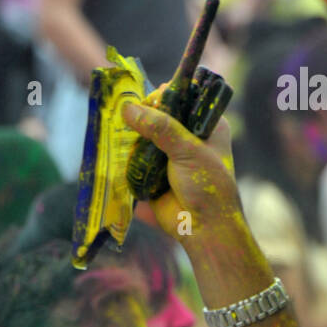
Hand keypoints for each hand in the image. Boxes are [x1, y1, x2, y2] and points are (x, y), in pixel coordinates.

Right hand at [122, 101, 238, 248]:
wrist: (204, 228)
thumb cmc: (207, 186)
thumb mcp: (187, 150)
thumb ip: (159, 127)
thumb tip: (127, 109)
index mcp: (207, 125)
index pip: (182, 98)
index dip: (164, 97)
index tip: (150, 104)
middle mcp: (189, 137)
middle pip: (160, 116)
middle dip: (144, 117)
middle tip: (130, 120)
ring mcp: (170, 156)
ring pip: (146, 137)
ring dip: (134, 138)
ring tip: (123, 136)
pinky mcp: (155, 174)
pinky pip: (138, 159)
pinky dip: (129, 156)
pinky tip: (119, 151)